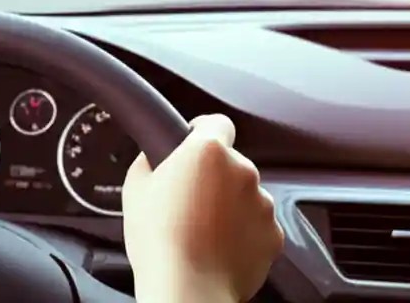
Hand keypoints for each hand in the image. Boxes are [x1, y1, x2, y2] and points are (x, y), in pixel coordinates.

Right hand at [122, 114, 282, 302]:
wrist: (187, 289)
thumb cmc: (159, 241)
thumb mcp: (136, 187)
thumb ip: (152, 160)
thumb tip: (157, 156)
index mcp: (208, 151)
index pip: (217, 122)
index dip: (203, 132)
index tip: (193, 144)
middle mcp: (242, 171)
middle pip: (230, 164)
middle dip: (213, 178)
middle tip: (188, 201)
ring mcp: (262, 204)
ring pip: (245, 196)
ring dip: (229, 206)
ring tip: (201, 231)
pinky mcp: (273, 234)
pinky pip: (256, 225)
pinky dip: (242, 233)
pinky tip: (218, 247)